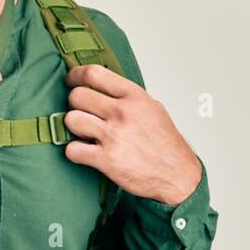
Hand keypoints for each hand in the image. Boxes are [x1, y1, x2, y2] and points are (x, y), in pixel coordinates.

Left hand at [62, 64, 201, 206]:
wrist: (178, 175)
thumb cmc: (166, 145)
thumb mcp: (153, 109)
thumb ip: (128, 97)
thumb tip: (105, 88)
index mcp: (134, 97)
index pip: (94, 74)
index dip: (75, 75)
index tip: (71, 81)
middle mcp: (123, 113)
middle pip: (77, 96)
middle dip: (75, 105)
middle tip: (81, 113)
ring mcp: (114, 136)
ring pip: (71, 120)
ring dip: (74, 128)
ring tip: (85, 134)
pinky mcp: (106, 159)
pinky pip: (72, 149)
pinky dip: (74, 152)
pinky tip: (85, 153)